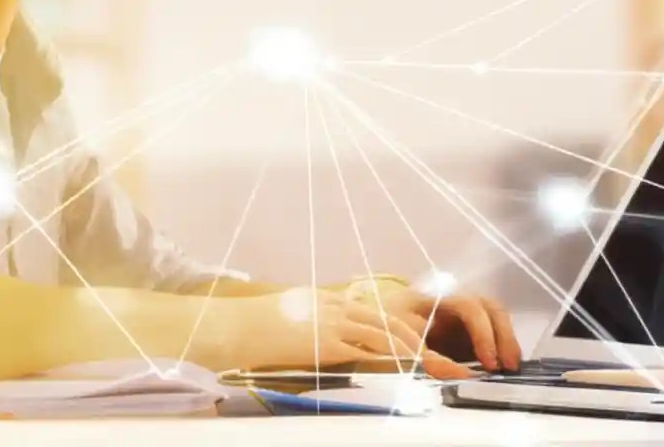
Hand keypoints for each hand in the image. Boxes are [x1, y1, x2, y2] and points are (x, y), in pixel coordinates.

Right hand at [223, 289, 466, 377]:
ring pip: (379, 331)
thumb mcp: (289, 312)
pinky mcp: (325, 343)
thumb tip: (325, 329)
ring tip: (423, 359)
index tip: (409, 332)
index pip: (368, 309)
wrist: (237, 327)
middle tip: (426, 347)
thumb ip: (312, 317)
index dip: (391, 322)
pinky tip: (400, 364)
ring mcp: (330, 324)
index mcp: (325, 299)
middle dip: (408, 332)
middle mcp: (332, 307)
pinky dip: (386, 356)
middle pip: (382, 317)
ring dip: (404, 346)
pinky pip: (364, 349)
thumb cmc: (255, 326)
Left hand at [381, 288, 521, 372]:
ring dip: (506, 340)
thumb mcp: (401, 345)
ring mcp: (460, 308)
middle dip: (503, 336)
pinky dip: (499, 345)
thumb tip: (464, 376)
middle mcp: (451, 296)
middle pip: (488, 306)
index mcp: (433, 295)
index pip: (469, 305)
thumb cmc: (386, 331)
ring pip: (494, 316)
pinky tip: (503, 365)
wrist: (375, 327)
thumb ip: (430, 361)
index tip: (489, 361)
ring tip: (511, 367)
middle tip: (509, 365)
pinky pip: (489, 329)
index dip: (483, 332)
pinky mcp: (465, 324)